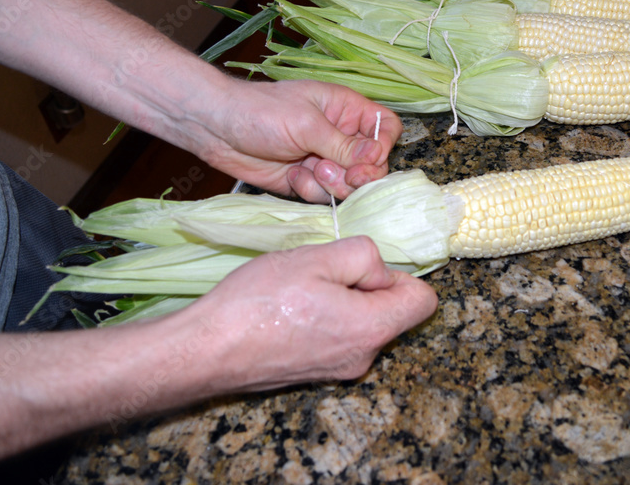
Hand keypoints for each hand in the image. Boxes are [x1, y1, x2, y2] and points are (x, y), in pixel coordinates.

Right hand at [178, 236, 437, 391]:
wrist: (205, 350)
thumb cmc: (257, 303)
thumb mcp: (316, 256)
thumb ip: (363, 255)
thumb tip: (379, 271)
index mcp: (372, 329)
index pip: (424, 301)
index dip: (398, 273)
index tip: (361, 267)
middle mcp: (362, 357)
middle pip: (390, 311)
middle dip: (364, 286)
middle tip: (320, 275)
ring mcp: (337, 370)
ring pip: (360, 322)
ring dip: (340, 301)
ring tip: (299, 292)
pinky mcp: (314, 373)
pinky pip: (336, 337)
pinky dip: (321, 319)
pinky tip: (288, 310)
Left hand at [193, 79, 402, 202]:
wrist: (217, 128)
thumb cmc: (261, 112)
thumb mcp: (307, 124)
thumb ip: (344, 145)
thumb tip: (376, 158)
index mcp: (346, 110)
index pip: (385, 128)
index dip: (382, 147)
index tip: (367, 159)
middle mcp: (339, 136)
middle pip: (372, 163)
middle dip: (358, 174)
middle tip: (338, 173)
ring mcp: (323, 160)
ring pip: (350, 185)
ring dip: (332, 184)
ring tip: (309, 169)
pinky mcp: (306, 181)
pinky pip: (324, 195)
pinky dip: (310, 190)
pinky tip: (292, 176)